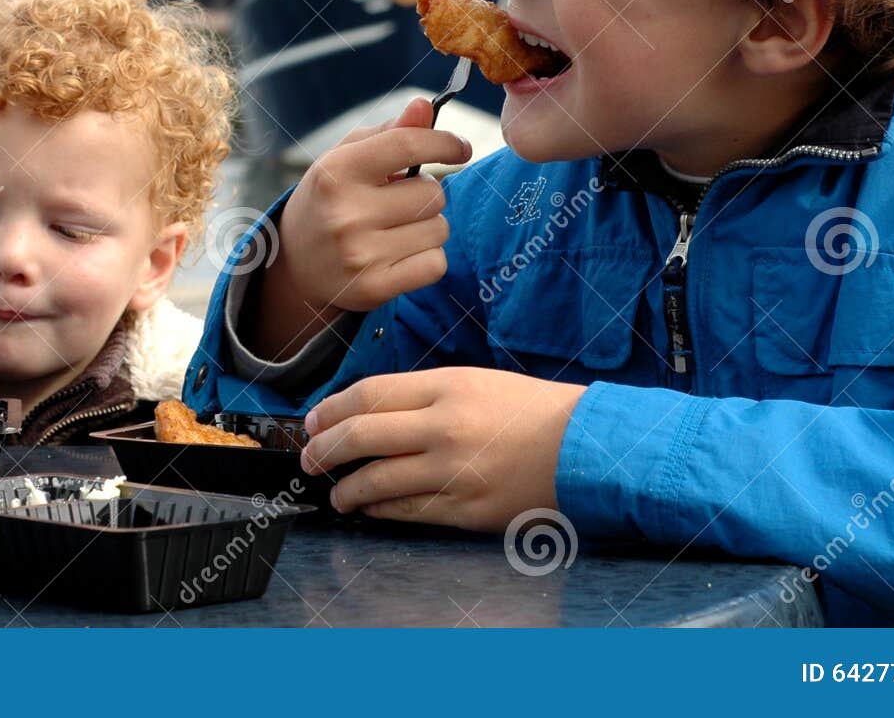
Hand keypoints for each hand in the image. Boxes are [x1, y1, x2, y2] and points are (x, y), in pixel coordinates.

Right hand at [266, 97, 471, 324]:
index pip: (408, 145)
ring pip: (439, 229)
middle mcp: (346, 213)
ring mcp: (360, 255)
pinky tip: (400, 254)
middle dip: (425, 194)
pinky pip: (436, 264)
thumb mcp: (348, 157)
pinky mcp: (374, 288)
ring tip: (395, 229)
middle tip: (397, 202)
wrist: (296, 262)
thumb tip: (425, 106)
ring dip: (427, 226)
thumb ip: (390, 131)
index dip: (444, 143)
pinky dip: (428, 258)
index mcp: (337, 171)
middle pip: (433, 193)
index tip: (460, 148)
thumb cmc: (331, 198)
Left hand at [299, 367, 586, 529]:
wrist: (584, 447)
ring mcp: (453, 470)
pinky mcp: (464, 508)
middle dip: (324, 449)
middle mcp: (444, 426)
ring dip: (346, 488)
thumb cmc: (534, 411)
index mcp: (446, 386)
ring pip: (376, 481)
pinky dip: (379, 510)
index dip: (331, 409)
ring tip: (336, 491)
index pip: (368, 395)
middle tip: (309, 458)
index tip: (314, 421)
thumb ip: (425, 395)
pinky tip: (369, 508)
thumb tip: (373, 412)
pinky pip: (407, 511)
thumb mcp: (477, 382)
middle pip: (361, 435)